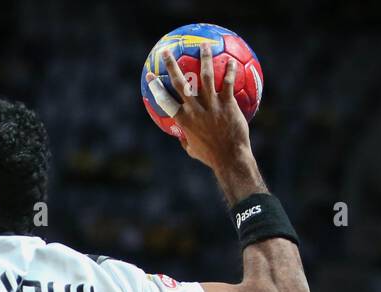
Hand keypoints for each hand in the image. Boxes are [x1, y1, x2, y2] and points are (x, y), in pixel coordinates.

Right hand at [146, 43, 253, 170]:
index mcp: (183, 120)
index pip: (164, 100)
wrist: (229, 159)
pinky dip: (230, 70)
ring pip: (205, 76)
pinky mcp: (227, 104)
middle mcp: (195, 109)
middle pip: (180, 82)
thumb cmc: (210, 156)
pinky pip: (228, 83)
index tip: (149, 76)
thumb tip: (181, 134)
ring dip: (204, 58)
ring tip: (204, 45)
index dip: (155, 87)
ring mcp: (211, 105)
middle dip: (171, 65)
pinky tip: (231, 61)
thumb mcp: (192, 150)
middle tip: (166, 51)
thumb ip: (185, 139)